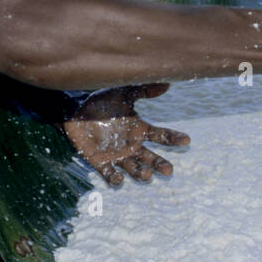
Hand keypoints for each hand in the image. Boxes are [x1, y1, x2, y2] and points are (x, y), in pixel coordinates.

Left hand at [61, 83, 189, 185]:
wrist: (75, 111)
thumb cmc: (101, 102)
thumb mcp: (123, 94)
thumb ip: (143, 90)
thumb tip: (167, 83)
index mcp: (139, 130)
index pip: (160, 136)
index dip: (173, 138)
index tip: (186, 140)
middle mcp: (131, 146)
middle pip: (150, 158)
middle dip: (160, 164)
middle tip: (168, 170)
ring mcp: (117, 156)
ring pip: (133, 169)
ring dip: (141, 173)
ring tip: (148, 174)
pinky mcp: (101, 163)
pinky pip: (109, 174)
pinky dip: (115, 178)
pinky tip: (119, 178)